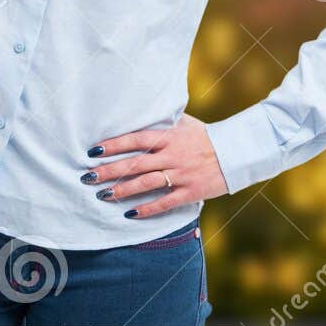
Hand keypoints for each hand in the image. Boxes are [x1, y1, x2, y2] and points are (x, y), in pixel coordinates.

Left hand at [80, 113, 229, 218]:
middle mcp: (172, 155)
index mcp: (169, 137)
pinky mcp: (190, 192)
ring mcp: (181, 175)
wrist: (237, 153)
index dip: (114, 145)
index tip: (93, 150)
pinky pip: (165, 202)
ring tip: (103, 195)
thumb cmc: (207, 136)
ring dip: (122, 190)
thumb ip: (163, 121)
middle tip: (88, 176)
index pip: (135, 139)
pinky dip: (147, 209)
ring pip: (146, 184)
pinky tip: (130, 214)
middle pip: (135, 164)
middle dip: (109, 171)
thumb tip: (141, 112)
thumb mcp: (185, 123)